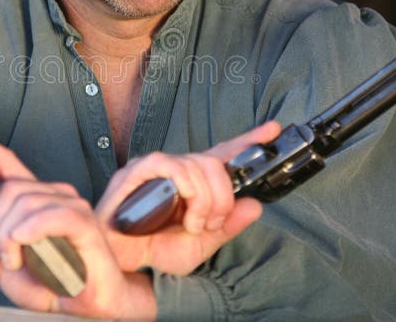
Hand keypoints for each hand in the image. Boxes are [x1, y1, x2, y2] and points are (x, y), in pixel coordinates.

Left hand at [0, 125, 156, 318]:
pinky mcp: (83, 222)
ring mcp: (70, 206)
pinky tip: (23, 247)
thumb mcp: (4, 266)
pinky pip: (47, 216)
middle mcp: (53, 195)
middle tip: (2, 253)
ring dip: (9, 237)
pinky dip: (28, 233)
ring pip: (24, 202)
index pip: (7, 165)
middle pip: (9, 188)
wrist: (86, 306)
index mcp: (33, 201)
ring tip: (16, 260)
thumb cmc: (54, 284)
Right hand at [96, 121, 280, 274]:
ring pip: (198, 165)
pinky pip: (174, 167)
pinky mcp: (138, 170)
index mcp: (193, 183)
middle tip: (214, 223)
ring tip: (195, 226)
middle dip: (224, 196)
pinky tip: (183, 213)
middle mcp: (176, 169)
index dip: (249, 140)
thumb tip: (254, 205)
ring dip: (206, 201)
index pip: (223, 154)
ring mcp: (157, 167)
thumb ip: (228, 226)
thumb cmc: (153, 251)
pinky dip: (187, 190)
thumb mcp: (201, 245)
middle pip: (215, 161)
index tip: (274, 130)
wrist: (122, 264)